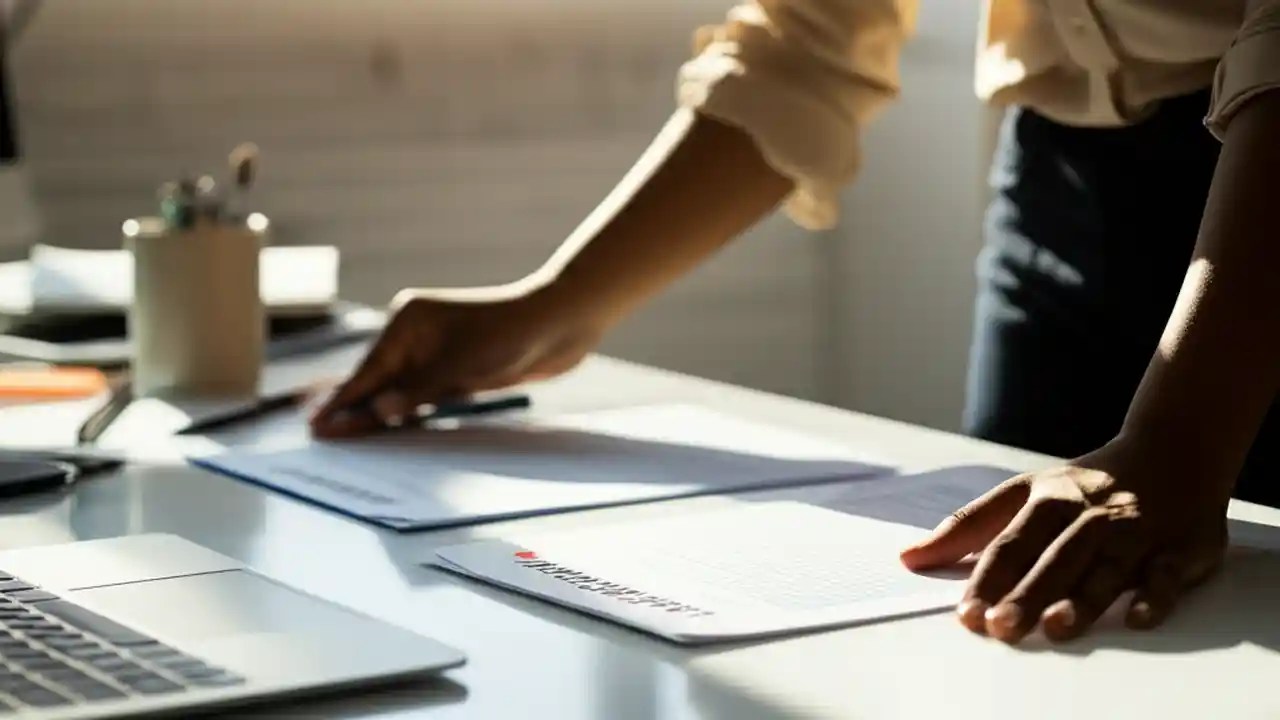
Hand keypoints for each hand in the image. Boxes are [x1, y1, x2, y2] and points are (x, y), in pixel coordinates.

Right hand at [309, 283, 606, 437]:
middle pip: (378, 381)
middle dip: (354, 409)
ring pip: (400, 390)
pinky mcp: (458, 367)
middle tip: (320, 436)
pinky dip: (409, 411)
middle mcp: (417, 335)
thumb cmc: (510, 335)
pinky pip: (424, 394)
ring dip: (380, 414)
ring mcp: (437, 351)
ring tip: (347, 438)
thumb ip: (417, 392)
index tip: (317, 425)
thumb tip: (378, 412)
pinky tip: (392, 428)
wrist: (560, 322)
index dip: (343, 402)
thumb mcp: (460, 367)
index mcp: (408, 321)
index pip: (368, 371)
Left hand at [899, 438, 1231, 642]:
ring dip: (1083, 597)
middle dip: (1027, 593)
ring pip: (1107, 567)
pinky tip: (1138, 617)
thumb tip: (908, 557)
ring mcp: (1136, 531)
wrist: (1173, 451)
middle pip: (1054, 558)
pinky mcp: (1180, 548)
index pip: (1009, 543)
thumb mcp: (1021, 493)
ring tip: (1056, 627)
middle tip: (1001, 627)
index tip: (966, 615)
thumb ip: (967, 527)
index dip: (986, 579)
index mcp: (1047, 499)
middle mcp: (1089, 515)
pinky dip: (1155, 594)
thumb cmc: (1083, 485)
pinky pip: (1168, 573)